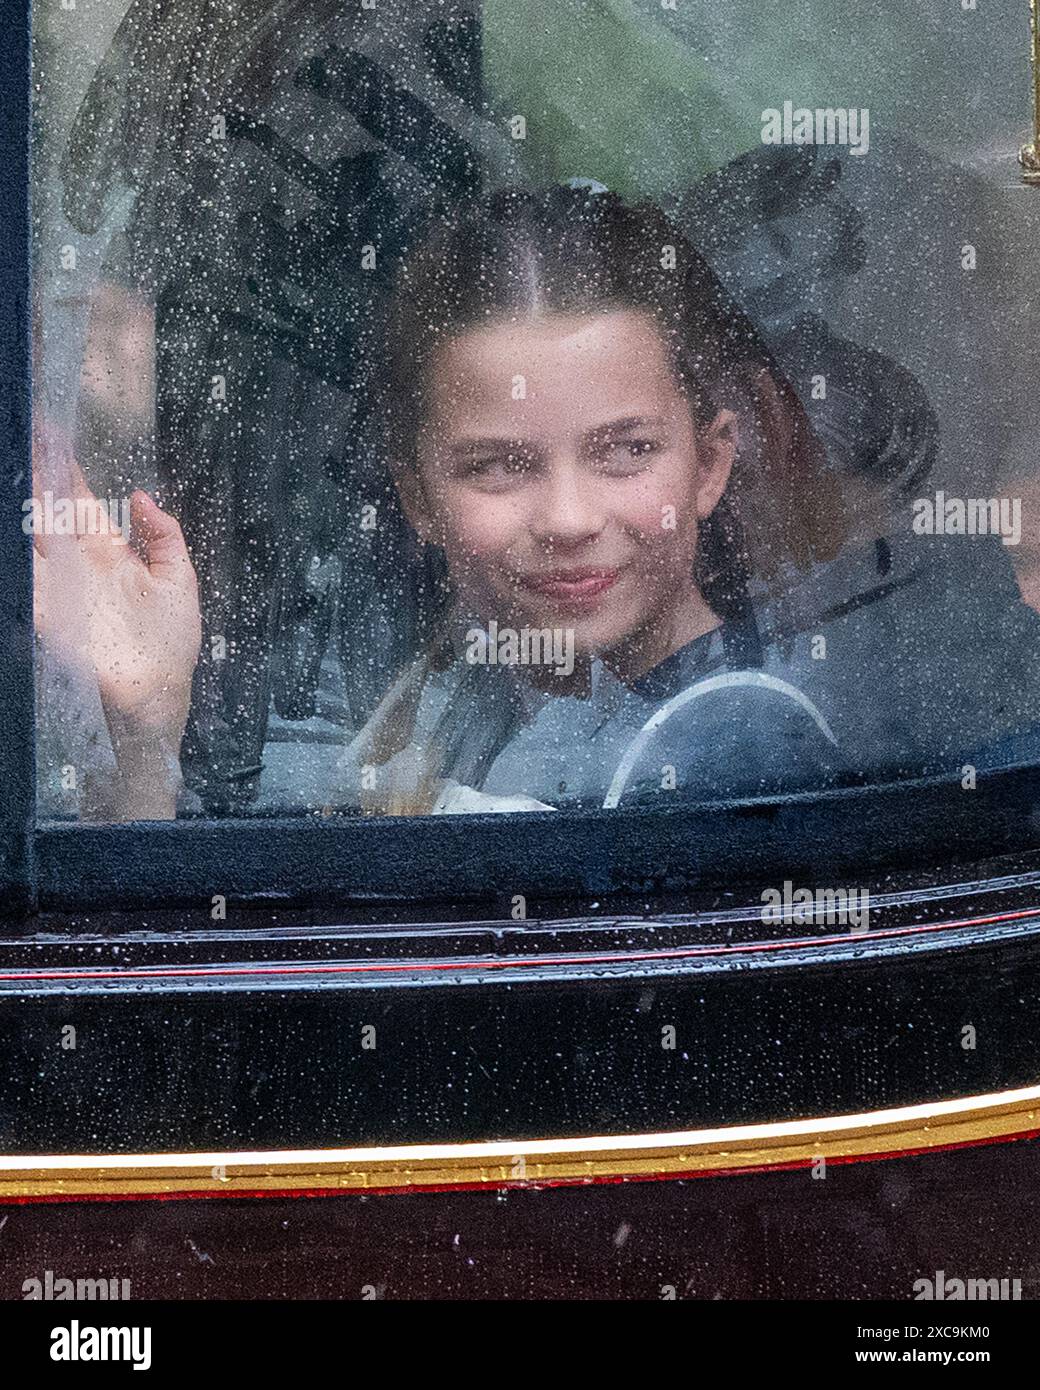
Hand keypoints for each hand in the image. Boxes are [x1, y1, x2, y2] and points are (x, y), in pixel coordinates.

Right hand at [32, 437, 200, 816]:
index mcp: (109, 554)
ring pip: (30, 536)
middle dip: (34, 473)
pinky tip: (16, 535)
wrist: (157, 698)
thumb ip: (165, 538)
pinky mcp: (46, 614)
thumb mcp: (181, 584)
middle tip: (21, 433)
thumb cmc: (171, 648)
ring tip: (13, 465)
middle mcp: (77, 565)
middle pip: (47, 508)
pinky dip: (16, 563)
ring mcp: (58, 587)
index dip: (66, 469)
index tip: (50, 434)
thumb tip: (143, 494)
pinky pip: (22, 582)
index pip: (81, 502)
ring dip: (20, 505)